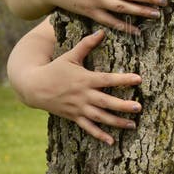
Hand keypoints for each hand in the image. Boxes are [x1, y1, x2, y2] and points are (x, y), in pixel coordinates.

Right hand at [22, 30, 142, 144]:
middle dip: (123, 105)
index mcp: (85, 79)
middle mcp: (83, 95)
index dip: (123, 79)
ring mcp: (79, 108)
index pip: (107, 79)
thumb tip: (102, 31)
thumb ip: (87, 44)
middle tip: (139, 107)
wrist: (34, 87)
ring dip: (116, 122)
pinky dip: (99, 135)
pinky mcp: (74, 117)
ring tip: (132, 124)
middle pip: (106, 102)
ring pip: (100, 117)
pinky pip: (88, 128)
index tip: (138, 79)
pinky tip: (112, 141)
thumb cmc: (55, 69)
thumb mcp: (70, 55)